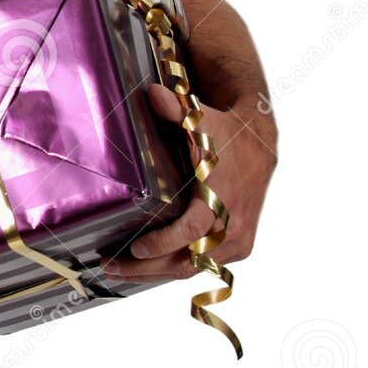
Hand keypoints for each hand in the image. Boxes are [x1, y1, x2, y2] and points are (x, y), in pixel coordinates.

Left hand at [101, 86, 277, 280]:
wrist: (258, 144)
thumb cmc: (222, 133)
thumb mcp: (201, 120)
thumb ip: (175, 110)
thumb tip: (153, 93)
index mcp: (222, 198)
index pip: (192, 231)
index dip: (164, 243)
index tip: (137, 248)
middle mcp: (232, 226)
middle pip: (188, 260)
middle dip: (147, 268)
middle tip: (110, 266)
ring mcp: (236, 240)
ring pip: (193, 268)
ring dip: (156, 274)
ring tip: (118, 272)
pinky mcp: (238, 246)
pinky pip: (203, 266)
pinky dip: (173, 269)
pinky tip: (144, 271)